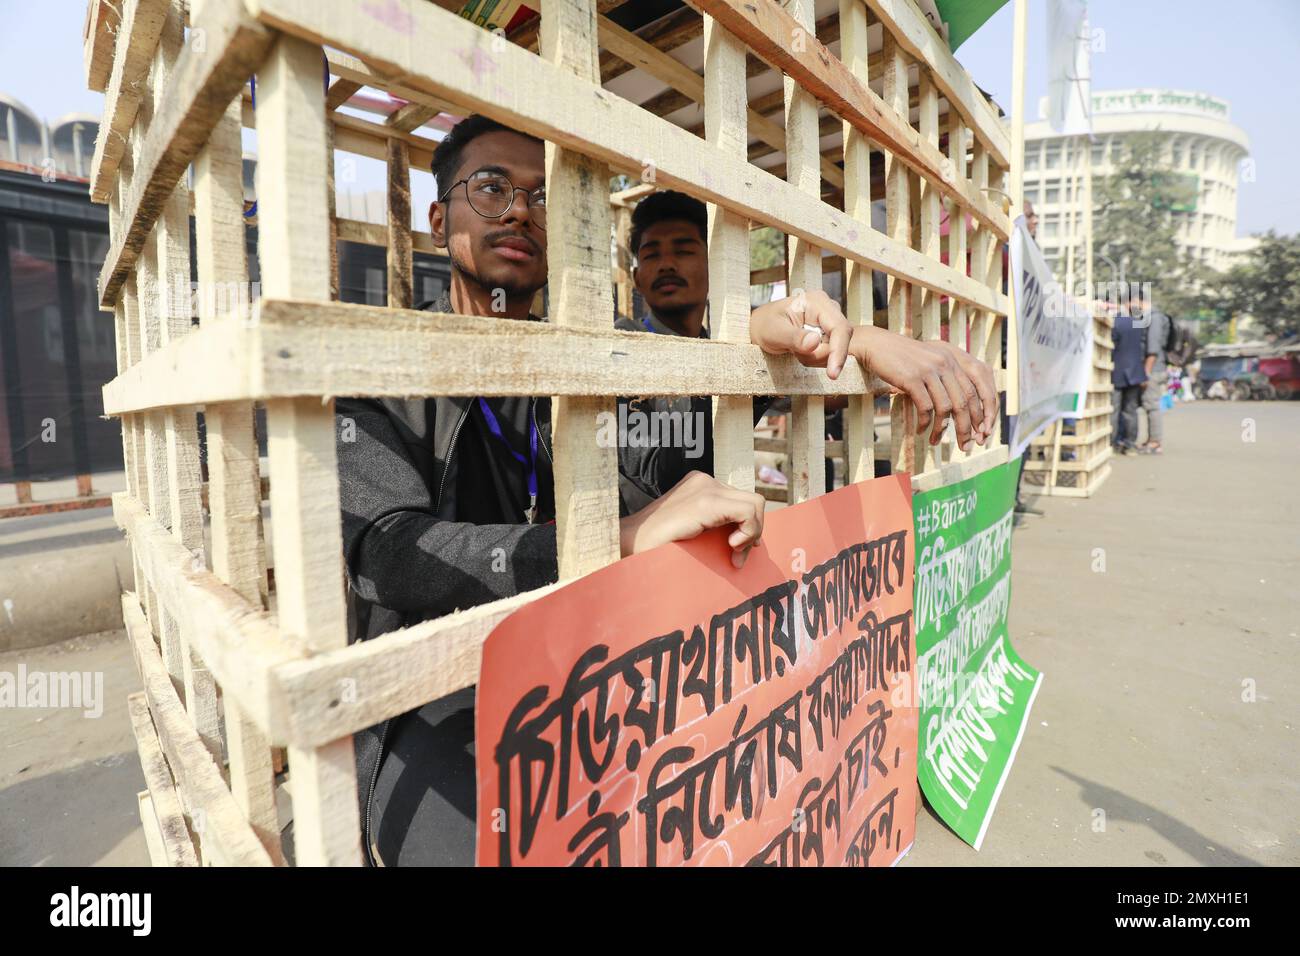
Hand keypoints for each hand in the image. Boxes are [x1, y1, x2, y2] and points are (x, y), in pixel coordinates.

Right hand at [619, 471, 765, 568]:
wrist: (631, 542)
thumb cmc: (658, 543)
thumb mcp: (693, 528)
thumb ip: (716, 524)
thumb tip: (749, 538)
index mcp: (701, 484)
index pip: (740, 499)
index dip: (748, 525)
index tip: (738, 548)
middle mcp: (705, 480)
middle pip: (752, 500)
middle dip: (753, 531)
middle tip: (738, 556)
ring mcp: (706, 488)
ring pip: (755, 503)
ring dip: (752, 533)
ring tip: (734, 552)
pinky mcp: (707, 502)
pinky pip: (748, 512)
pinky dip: (748, 532)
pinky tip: (731, 546)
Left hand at [749, 289, 852, 378]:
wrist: (761, 328)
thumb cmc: (764, 326)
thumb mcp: (774, 332)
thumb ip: (794, 337)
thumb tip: (815, 342)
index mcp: (817, 302)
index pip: (840, 328)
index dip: (839, 351)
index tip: (833, 373)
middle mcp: (828, 309)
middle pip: (841, 341)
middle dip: (820, 356)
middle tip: (796, 354)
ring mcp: (830, 322)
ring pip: (835, 350)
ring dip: (815, 358)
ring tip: (795, 350)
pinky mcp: (829, 335)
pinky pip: (829, 354)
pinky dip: (815, 359)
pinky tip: (801, 351)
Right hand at [850, 326, 998, 448]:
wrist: (876, 345)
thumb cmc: (903, 358)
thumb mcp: (931, 360)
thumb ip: (948, 376)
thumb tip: (962, 408)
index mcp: (954, 358)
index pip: (978, 388)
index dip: (984, 413)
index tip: (981, 432)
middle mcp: (946, 361)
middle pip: (965, 401)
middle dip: (967, 428)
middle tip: (965, 446)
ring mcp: (929, 370)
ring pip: (946, 407)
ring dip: (943, 429)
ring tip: (936, 442)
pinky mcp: (912, 378)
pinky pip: (925, 407)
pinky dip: (925, 423)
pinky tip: (921, 430)